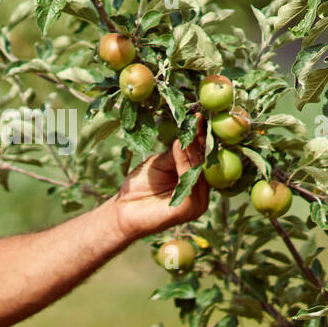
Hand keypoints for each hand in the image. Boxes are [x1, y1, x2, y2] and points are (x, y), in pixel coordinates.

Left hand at [111, 118, 209, 239]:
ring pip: (198, 170)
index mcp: (195, 181)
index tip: (199, 117)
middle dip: (200, 140)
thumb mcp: (160, 163)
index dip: (201, 138)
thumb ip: (176, 154)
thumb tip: (188, 136)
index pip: (202, 158)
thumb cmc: (140, 186)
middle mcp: (200, 193)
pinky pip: (188, 181)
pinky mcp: (189, 208)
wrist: (123, 209)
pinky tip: (179, 147)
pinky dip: (184, 163)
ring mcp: (197, 202)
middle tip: (198, 119)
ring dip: (193, 148)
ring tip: (190, 128)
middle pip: (204, 163)